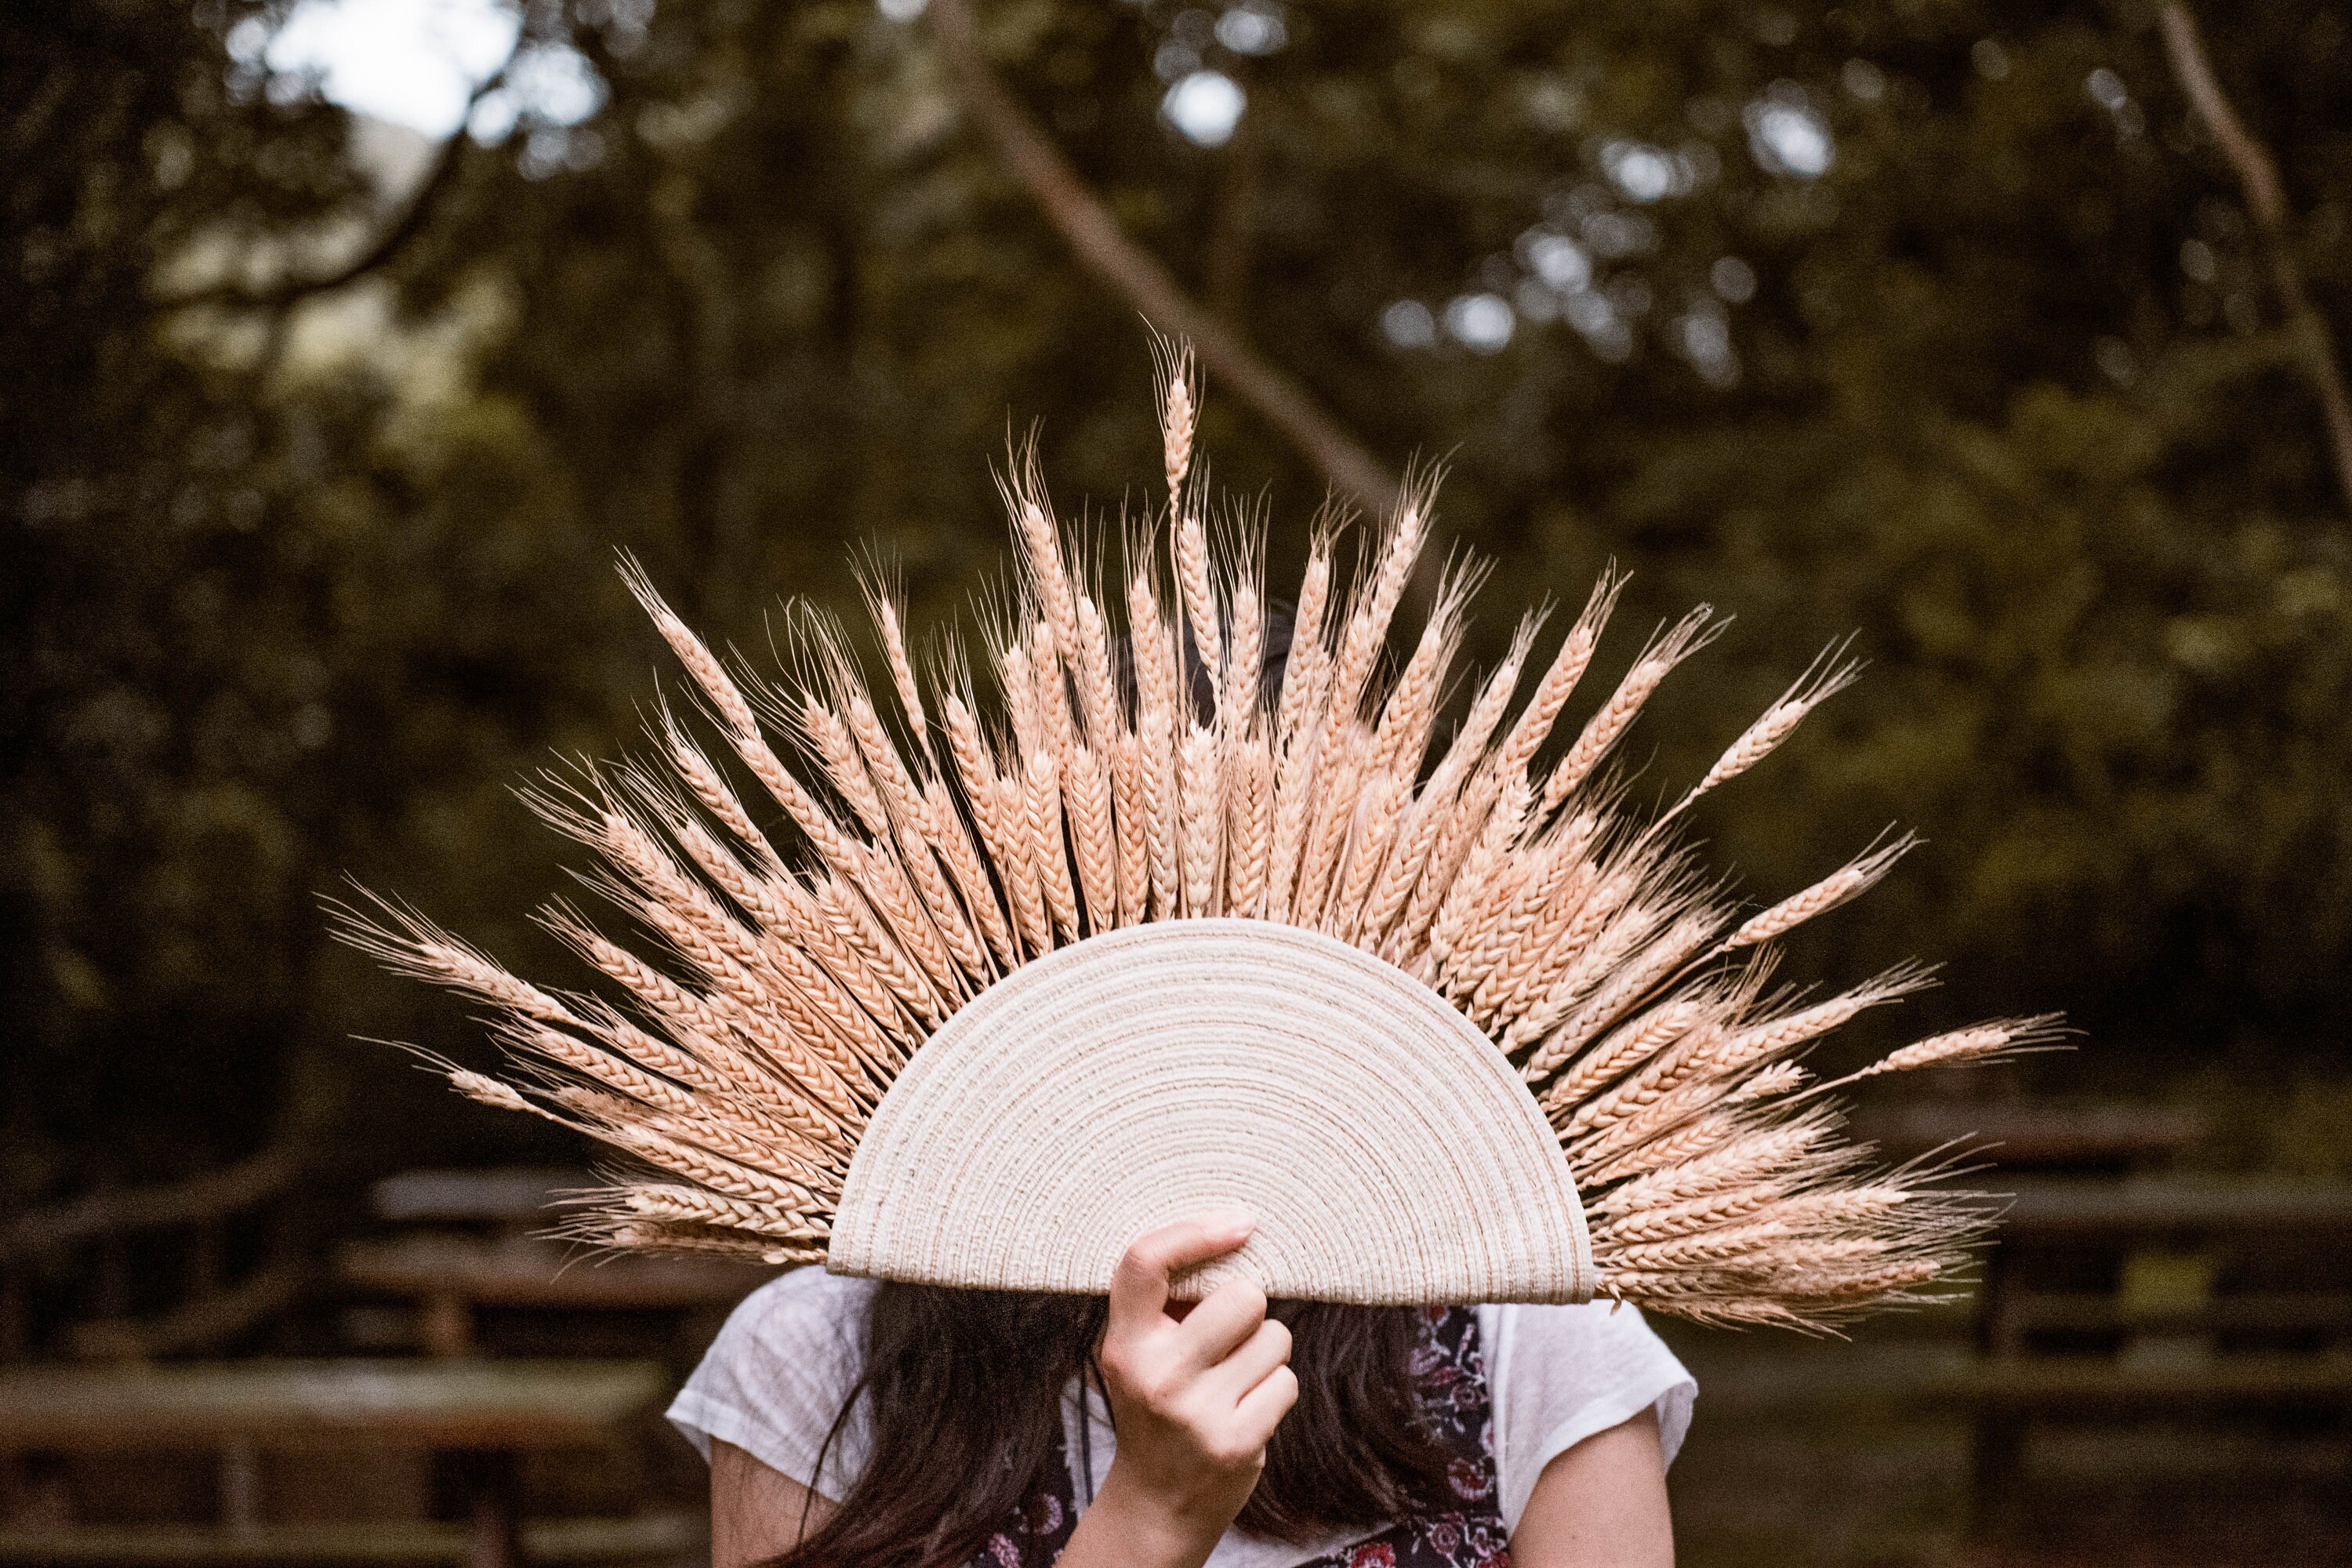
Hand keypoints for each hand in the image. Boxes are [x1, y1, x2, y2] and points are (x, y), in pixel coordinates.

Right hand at [1060, 1212, 1297, 1567]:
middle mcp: (1156, 1376)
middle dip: (1248, 1308)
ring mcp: (1197, 1413)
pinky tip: (1246, 1411)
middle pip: (1242, 1295)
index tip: (1239, 1221)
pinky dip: (1274, 1390)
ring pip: (1274, 1337)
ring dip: (1265, 1352)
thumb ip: (1171, 1304)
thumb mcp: (1140, 1353)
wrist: (1157, 1502)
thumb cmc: (1158, 1406)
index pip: (1145, 1262)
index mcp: (1124, 1344)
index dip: (1194, 1230)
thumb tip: (1236, 1229)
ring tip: (1234, 1380)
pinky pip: (1286, 1382)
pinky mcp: (1237, 1443)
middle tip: (1228, 1338)